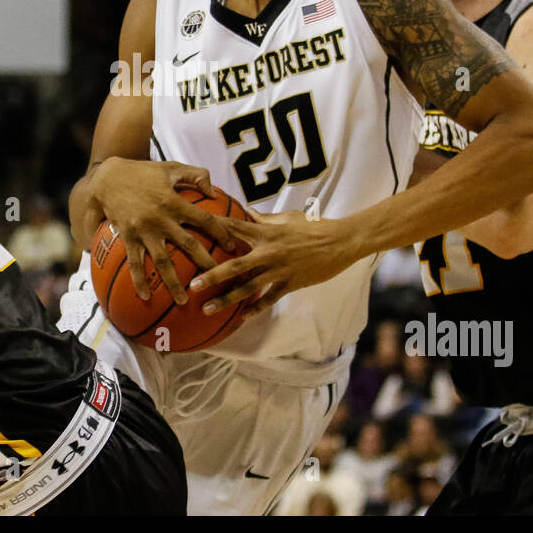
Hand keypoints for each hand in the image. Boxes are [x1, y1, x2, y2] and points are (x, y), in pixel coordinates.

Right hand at [90, 158, 240, 304]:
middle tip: (219, 280)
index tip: (232, 247)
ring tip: (183, 301)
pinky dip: (139, 281)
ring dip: (173, 283)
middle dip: (205, 263)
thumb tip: (214, 192)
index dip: (221, 233)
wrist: (108, 177)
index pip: (204, 219)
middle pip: (188, 245)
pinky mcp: (128, 238)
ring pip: (162, 261)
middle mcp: (160, 219)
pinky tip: (145, 296)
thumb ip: (196, 175)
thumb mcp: (172, 167)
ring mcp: (143, 231)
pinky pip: (134, 263)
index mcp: (174, 201)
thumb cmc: (143, 172)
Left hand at [189, 209, 361, 315]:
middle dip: (212, 275)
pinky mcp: (290, 284)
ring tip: (207, 309)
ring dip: (226, 299)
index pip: (234, 228)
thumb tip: (248, 213)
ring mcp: (279, 270)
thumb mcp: (288, 217)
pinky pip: (269, 299)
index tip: (192, 231)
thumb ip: (266, 218)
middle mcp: (269, 252)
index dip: (212, 229)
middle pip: (235, 265)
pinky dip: (255, 309)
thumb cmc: (314, 226)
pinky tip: (241, 319)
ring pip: (248, 288)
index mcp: (266, 232)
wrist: (340, 242)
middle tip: (192, 285)